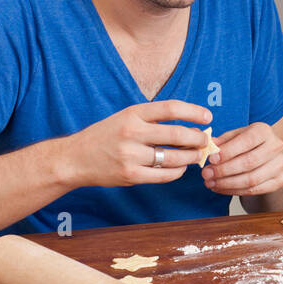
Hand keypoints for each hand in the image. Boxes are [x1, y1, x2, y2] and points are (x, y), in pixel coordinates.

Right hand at [68, 100, 211, 187]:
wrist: (75, 158)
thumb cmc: (106, 136)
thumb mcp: (126, 117)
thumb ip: (153, 119)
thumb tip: (189, 123)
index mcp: (132, 113)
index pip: (171, 108)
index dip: (194, 112)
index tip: (207, 117)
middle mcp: (132, 132)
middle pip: (177, 134)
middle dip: (197, 138)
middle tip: (205, 140)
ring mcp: (130, 155)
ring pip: (174, 158)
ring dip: (191, 157)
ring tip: (196, 155)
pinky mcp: (130, 175)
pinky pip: (164, 175)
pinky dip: (178, 172)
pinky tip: (180, 167)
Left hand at [202, 122, 282, 196]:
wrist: (269, 155)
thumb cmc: (248, 144)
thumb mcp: (236, 136)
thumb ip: (223, 141)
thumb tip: (210, 147)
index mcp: (264, 131)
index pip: (247, 141)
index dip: (228, 152)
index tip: (211, 159)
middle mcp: (276, 146)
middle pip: (249, 162)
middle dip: (224, 170)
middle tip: (206, 174)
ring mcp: (280, 165)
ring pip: (252, 179)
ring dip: (227, 183)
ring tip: (211, 183)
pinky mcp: (281, 180)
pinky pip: (255, 190)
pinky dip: (235, 191)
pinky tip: (221, 188)